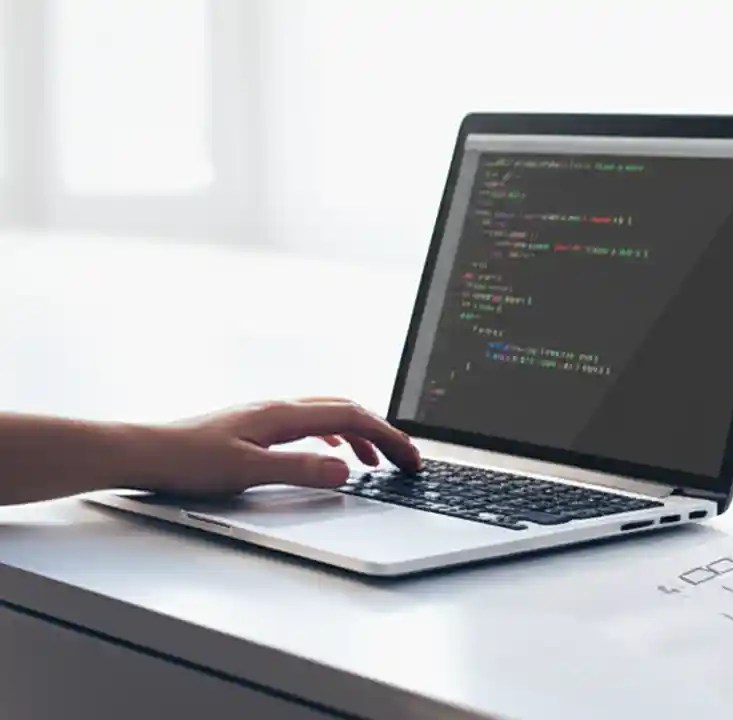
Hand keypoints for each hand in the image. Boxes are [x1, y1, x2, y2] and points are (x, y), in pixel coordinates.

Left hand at [135, 398, 420, 495]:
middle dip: (383, 433)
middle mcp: (278, 408)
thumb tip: (346, 472)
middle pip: (347, 410)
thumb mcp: (249, 471)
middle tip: (407, 459)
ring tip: (376, 461)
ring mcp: (266, 416)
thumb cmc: (186, 461)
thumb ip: (300, 470)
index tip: (412, 458)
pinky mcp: (254, 428)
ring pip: (329, 415)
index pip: (352, 416)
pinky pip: (309, 424)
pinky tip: (329, 455)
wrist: (141, 453)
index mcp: (283, 414)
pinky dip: (334, 436)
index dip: (389, 436)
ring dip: (360, 434)